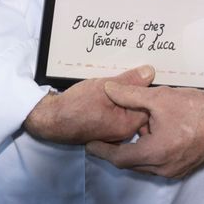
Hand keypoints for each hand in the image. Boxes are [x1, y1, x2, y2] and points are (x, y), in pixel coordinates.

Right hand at [23, 65, 154, 144]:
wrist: (51, 119)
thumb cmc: (76, 105)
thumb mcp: (103, 87)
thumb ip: (128, 81)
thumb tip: (150, 72)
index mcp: (128, 125)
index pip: (151, 106)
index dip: (151, 88)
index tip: (152, 72)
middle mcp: (124, 132)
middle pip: (141, 108)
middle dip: (140, 91)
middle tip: (139, 71)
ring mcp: (115, 131)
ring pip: (129, 109)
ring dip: (128, 94)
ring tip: (125, 77)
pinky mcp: (106, 126)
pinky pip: (119, 112)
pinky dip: (119, 100)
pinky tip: (114, 88)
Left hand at [86, 73, 203, 178]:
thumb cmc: (195, 107)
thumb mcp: (159, 97)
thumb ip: (130, 94)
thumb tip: (108, 89)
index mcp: (155, 153)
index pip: (119, 158)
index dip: (102, 150)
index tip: (89, 143)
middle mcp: (164, 168)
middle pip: (131, 163)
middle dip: (117, 149)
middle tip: (103, 136)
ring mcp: (175, 170)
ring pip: (145, 163)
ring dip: (136, 148)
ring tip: (134, 126)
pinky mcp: (184, 167)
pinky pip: (158, 163)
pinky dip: (150, 150)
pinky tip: (152, 130)